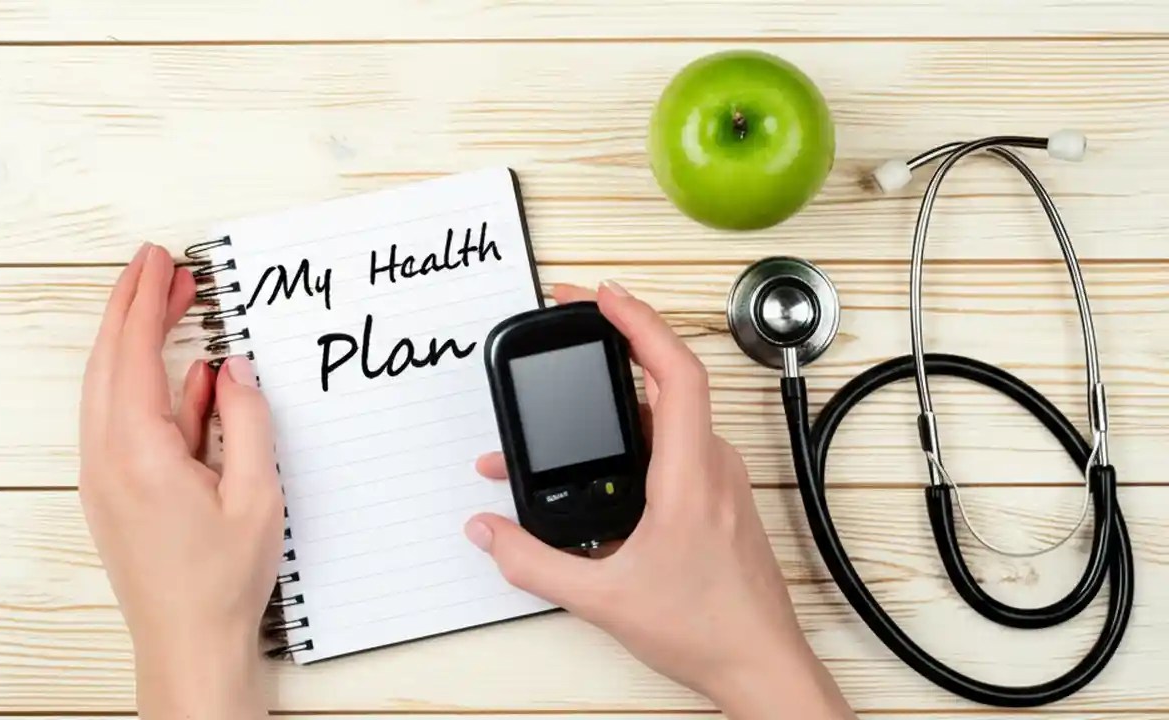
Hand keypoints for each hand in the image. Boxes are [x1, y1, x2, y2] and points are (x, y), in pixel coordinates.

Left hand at [79, 243, 282, 719]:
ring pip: (112, 389)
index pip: (131, 353)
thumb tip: (233, 367)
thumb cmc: (222, 581)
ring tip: (174, 308)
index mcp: (137, 453)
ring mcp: (105, 477)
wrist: (189, 644)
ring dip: (139, 344)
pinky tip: (191, 380)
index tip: (157, 259)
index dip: (143, 299)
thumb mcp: (256, 494)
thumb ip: (247, 420)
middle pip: (109, 362)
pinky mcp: (116, 492)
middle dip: (133, 307)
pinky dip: (154, 390)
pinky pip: (126, 422)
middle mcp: (107, 459)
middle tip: (160, 267)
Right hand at [464, 282, 854, 719]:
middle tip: (578, 322)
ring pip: (666, 418)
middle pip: (668, 379)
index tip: (603, 297)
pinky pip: (673, 446)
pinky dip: (633, 436)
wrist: (759, 663)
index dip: (640, 322)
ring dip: (617, 403)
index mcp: (690, 474)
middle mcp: (710, 466)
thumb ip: (532, 562)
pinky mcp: (714, 498)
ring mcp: (717, 481)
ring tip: (567, 408)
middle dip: (618, 343)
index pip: (676, 370)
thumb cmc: (707, 629)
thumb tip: (489, 531)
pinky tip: (599, 458)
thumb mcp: (601, 598)